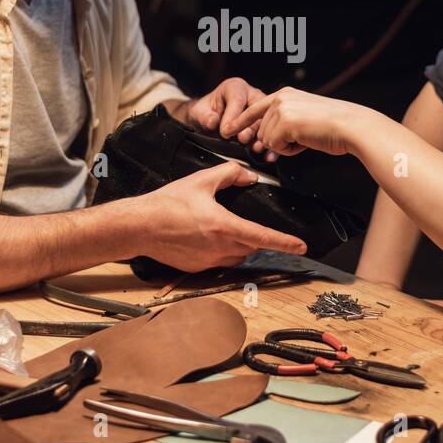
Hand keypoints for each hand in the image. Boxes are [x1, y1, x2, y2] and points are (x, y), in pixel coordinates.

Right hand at [131, 161, 306, 271]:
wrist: (139, 226)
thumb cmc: (166, 204)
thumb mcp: (200, 181)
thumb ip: (229, 174)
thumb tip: (248, 176)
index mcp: (224, 226)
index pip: (263, 237)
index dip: (286, 242)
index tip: (302, 247)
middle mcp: (219, 248)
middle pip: (252, 247)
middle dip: (257, 238)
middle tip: (250, 224)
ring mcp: (208, 261)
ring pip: (237, 256)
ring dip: (240, 245)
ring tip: (224, 228)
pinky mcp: (198, 268)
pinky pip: (220, 261)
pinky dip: (221, 251)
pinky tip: (206, 237)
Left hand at [177, 77, 266, 141]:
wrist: (211, 121)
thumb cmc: (206, 113)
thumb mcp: (200, 112)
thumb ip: (205, 116)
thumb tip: (212, 122)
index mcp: (235, 87)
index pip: (237, 99)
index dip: (232, 116)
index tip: (224, 132)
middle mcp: (252, 95)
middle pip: (256, 110)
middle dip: (250, 127)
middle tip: (242, 139)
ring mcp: (262, 109)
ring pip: (267, 121)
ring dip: (262, 137)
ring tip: (256, 148)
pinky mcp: (267, 123)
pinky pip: (272, 133)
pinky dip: (271, 146)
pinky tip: (268, 156)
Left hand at [227, 87, 359, 156]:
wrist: (350, 126)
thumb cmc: (333, 126)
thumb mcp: (304, 115)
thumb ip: (285, 119)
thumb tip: (268, 137)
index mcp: (285, 94)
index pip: (255, 108)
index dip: (241, 121)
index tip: (227, 130)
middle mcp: (281, 98)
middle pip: (261, 130)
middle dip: (278, 141)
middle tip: (301, 138)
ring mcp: (281, 109)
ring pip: (267, 140)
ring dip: (284, 146)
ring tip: (306, 138)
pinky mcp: (285, 123)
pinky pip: (275, 146)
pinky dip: (289, 151)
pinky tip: (305, 141)